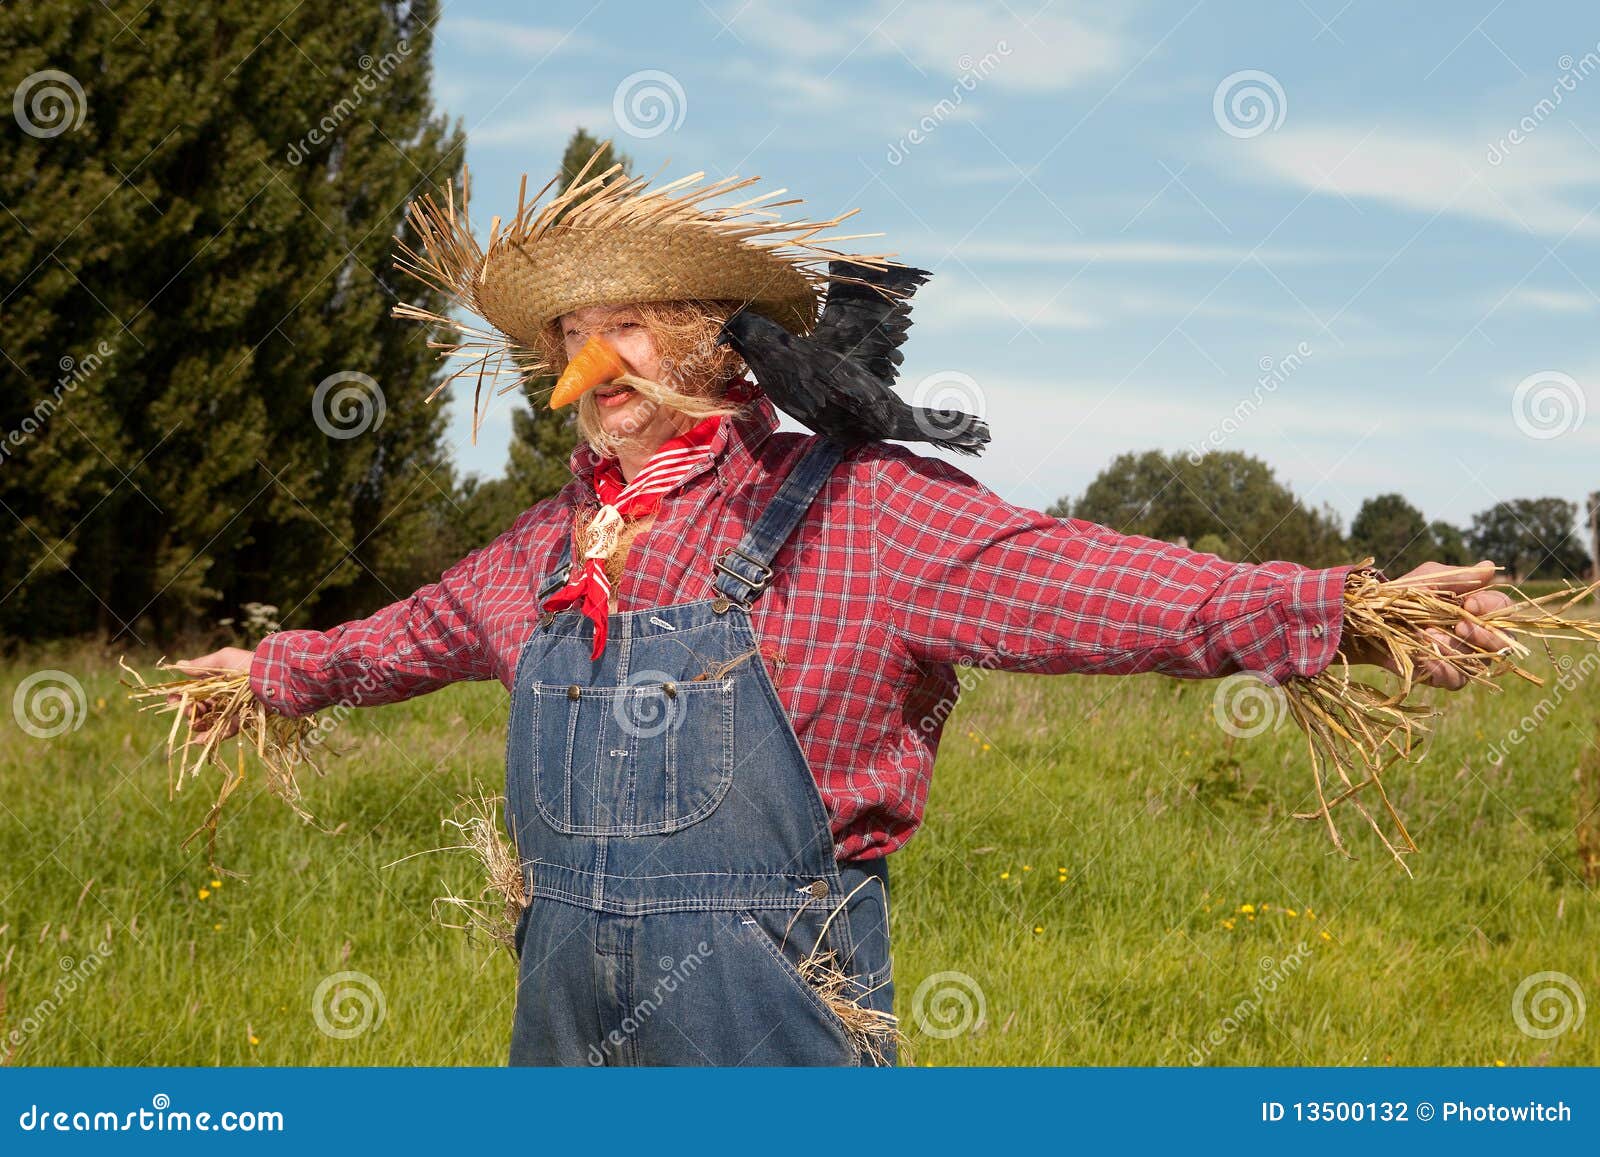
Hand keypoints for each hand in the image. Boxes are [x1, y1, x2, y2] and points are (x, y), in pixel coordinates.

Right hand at [165, 647, 255, 739]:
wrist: (272, 677)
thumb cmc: (246, 664)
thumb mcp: (223, 660)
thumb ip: (202, 665)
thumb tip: (179, 664)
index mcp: (216, 682)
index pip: (193, 692)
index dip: (180, 697)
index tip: (170, 700)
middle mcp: (222, 697)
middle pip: (199, 707)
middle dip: (189, 710)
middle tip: (189, 710)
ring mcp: (231, 710)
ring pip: (209, 721)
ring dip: (198, 724)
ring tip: (192, 724)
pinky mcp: (241, 721)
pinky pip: (224, 731)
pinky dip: (211, 737)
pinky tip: (199, 741)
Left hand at [1349, 560, 1513, 689]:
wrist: (1367, 621)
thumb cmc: (1399, 595)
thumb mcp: (1426, 580)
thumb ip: (1457, 577)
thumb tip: (1490, 567)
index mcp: (1475, 608)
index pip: (1502, 608)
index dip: (1492, 607)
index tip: (1470, 604)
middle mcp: (1474, 634)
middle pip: (1502, 642)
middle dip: (1485, 635)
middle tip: (1461, 627)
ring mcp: (1460, 657)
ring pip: (1481, 662)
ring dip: (1457, 650)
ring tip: (1429, 637)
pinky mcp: (1442, 675)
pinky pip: (1457, 680)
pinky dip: (1444, 670)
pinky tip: (1427, 659)